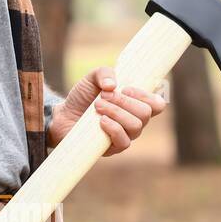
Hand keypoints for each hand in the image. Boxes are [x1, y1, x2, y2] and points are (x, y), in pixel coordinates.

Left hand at [48, 66, 167, 154]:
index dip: (146, 96)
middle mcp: (134, 121)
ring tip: (97, 106)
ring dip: (116, 112)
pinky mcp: (113, 148)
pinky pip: (124, 141)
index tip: (126, 88)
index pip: (157, 104)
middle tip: (103, 96)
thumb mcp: (91, 79)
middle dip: (124, 102)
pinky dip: (113, 128)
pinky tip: (101, 121)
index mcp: (135, 104)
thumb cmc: (82, 98)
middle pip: (146, 113)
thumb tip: (113, 85)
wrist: (63, 116)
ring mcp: (125, 136)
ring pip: (135, 126)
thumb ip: (104, 73)